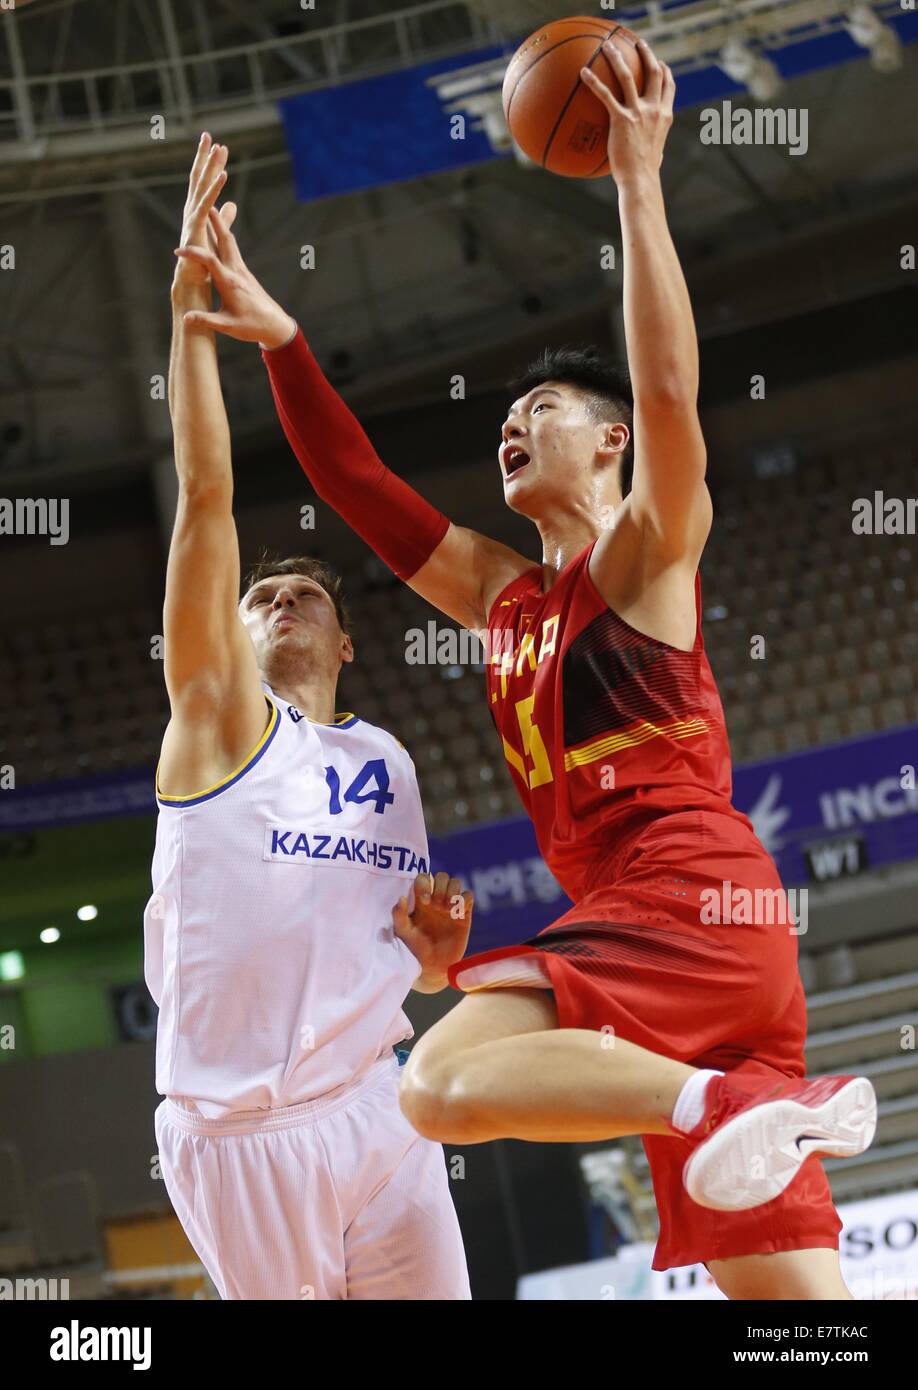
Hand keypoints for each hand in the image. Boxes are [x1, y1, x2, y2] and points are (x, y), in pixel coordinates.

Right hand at [173, 132, 228, 290]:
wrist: (192, 282)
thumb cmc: (203, 262)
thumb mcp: (216, 234)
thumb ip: (222, 217)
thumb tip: (231, 204)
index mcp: (197, 211)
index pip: (202, 182)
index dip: (208, 164)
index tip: (215, 145)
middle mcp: (192, 211)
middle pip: (198, 178)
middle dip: (204, 156)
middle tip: (208, 134)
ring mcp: (192, 219)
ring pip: (201, 187)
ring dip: (209, 166)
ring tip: (217, 148)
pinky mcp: (196, 229)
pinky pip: (206, 205)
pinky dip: (214, 189)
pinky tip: (223, 174)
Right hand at [173, 197, 295, 348]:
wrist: (275, 325)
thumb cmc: (251, 327)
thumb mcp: (228, 326)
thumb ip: (206, 320)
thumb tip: (185, 318)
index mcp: (230, 283)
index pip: (210, 262)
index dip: (194, 255)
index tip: (178, 250)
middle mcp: (237, 272)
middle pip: (225, 241)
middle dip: (215, 223)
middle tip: (206, 204)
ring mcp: (242, 270)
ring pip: (230, 242)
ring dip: (220, 226)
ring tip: (212, 209)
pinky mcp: (245, 272)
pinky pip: (232, 250)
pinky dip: (224, 237)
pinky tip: (220, 232)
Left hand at [392, 871, 473, 991]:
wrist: (432, 967)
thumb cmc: (414, 948)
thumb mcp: (403, 932)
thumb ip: (399, 915)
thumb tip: (401, 898)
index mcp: (420, 900)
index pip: (424, 878)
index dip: (425, 883)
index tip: (425, 900)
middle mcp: (436, 899)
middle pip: (442, 877)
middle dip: (440, 887)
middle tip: (437, 906)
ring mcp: (451, 906)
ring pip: (456, 882)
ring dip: (452, 891)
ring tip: (447, 909)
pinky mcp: (464, 914)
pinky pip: (468, 895)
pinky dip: (464, 899)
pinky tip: (458, 913)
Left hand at [579, 37, 674, 185]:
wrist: (640, 180)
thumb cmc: (645, 174)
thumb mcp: (655, 154)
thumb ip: (652, 144)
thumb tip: (649, 152)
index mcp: (664, 116)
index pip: (669, 86)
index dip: (665, 71)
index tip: (660, 62)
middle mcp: (654, 109)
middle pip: (653, 72)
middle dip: (646, 54)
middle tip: (638, 43)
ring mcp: (638, 113)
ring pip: (628, 76)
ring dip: (617, 58)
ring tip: (608, 46)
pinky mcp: (621, 120)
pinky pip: (605, 95)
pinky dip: (593, 82)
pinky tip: (582, 72)